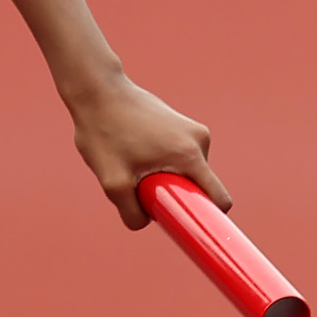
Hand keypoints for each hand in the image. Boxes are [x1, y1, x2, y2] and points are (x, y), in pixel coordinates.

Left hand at [68, 72, 222, 228]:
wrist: (97, 91)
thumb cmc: (104, 133)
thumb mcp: (112, 182)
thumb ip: (131, 212)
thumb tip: (146, 222)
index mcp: (190, 155)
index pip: (219, 198)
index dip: (208, 217)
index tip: (191, 225)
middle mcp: (200, 140)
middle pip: (199, 185)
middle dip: (175, 192)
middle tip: (141, 186)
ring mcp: (193, 129)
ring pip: (188, 170)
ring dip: (166, 175)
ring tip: (133, 162)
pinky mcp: (184, 124)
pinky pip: (181, 156)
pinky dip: (162, 161)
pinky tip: (135, 149)